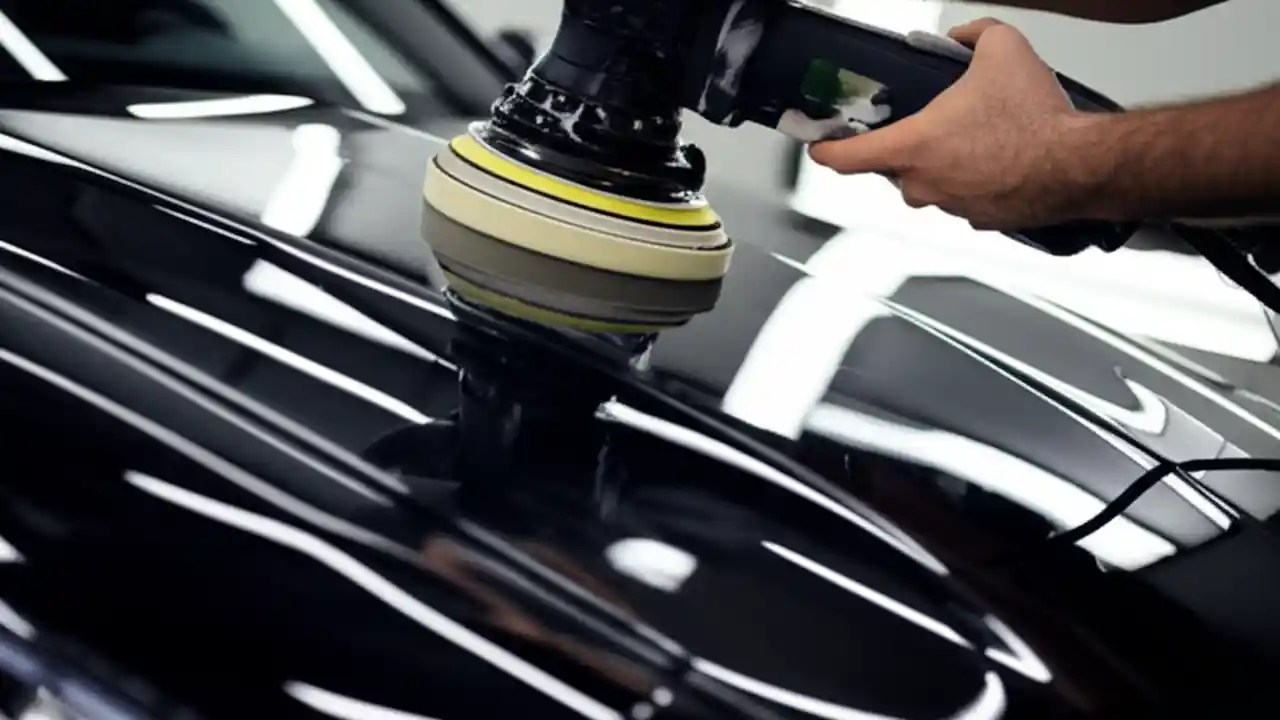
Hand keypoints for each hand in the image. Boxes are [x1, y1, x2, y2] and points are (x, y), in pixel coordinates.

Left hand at [809, 19, 1097, 230]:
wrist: (1079, 164)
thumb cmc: (1036, 119)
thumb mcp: (1001, 49)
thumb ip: (972, 36)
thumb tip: (964, 37)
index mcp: (914, 145)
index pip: (850, 157)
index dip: (828, 151)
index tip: (820, 148)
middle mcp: (926, 183)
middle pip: (896, 169)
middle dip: (910, 148)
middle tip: (937, 125)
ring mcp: (953, 206)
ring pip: (933, 185)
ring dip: (947, 165)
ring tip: (981, 139)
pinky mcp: (982, 221)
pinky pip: (966, 199)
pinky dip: (977, 182)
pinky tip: (1002, 160)